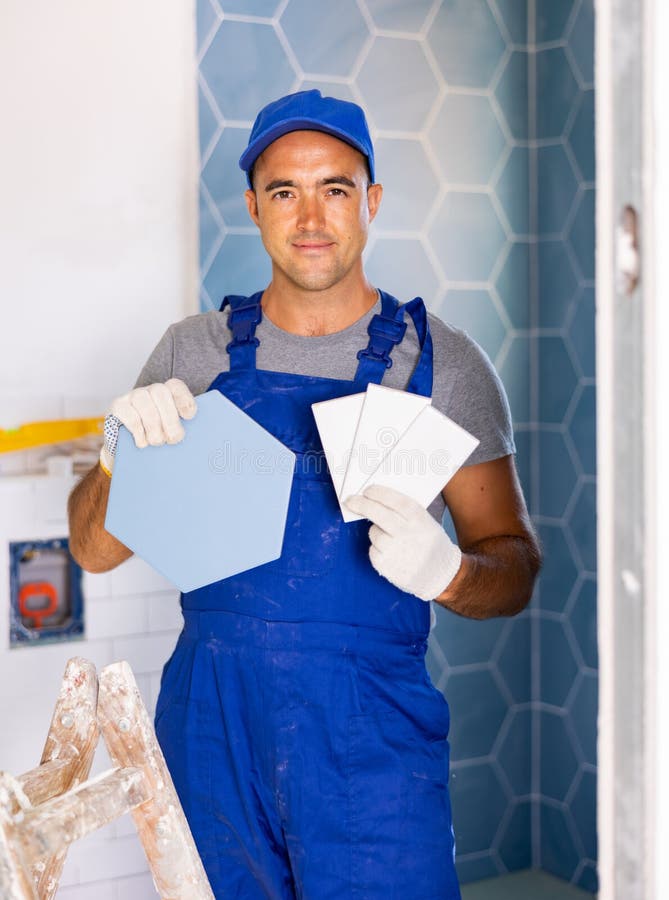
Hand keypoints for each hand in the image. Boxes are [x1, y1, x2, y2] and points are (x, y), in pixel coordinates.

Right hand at [99, 379, 196, 475]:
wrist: (127, 449)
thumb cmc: (156, 437)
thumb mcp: (171, 430)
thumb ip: (181, 428)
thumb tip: (194, 439)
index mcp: (167, 392)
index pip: (176, 387)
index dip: (184, 400)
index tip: (189, 417)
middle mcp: (150, 390)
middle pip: (161, 394)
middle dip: (170, 419)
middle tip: (174, 439)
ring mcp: (132, 396)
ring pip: (146, 406)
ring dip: (154, 428)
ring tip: (157, 442)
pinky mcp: (118, 406)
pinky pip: (131, 417)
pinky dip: (139, 433)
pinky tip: (142, 442)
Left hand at [345, 485, 461, 600]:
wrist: (441, 576)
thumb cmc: (431, 545)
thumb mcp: (427, 523)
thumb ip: (406, 512)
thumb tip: (378, 498)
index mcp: (419, 519)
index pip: (394, 500)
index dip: (378, 493)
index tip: (368, 490)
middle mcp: (406, 533)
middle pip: (377, 513)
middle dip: (361, 504)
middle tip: (351, 500)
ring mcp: (394, 550)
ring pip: (373, 532)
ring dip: (377, 531)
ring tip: (393, 540)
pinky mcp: (385, 565)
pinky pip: (372, 549)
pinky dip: (378, 549)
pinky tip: (392, 553)